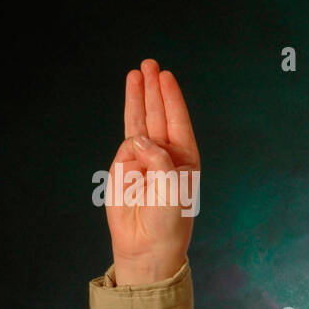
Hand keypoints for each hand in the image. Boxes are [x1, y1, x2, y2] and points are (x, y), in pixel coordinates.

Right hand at [105, 59, 200, 284]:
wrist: (146, 244)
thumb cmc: (168, 221)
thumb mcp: (171, 189)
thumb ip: (158, 161)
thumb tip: (136, 138)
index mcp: (185, 158)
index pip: (177, 122)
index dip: (171, 99)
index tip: (166, 76)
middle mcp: (165, 155)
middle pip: (158, 115)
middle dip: (153, 90)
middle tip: (149, 64)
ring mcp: (143, 159)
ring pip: (139, 122)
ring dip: (137, 99)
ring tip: (135, 74)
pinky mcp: (123, 167)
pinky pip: (126, 146)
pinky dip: (130, 141)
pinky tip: (135, 146)